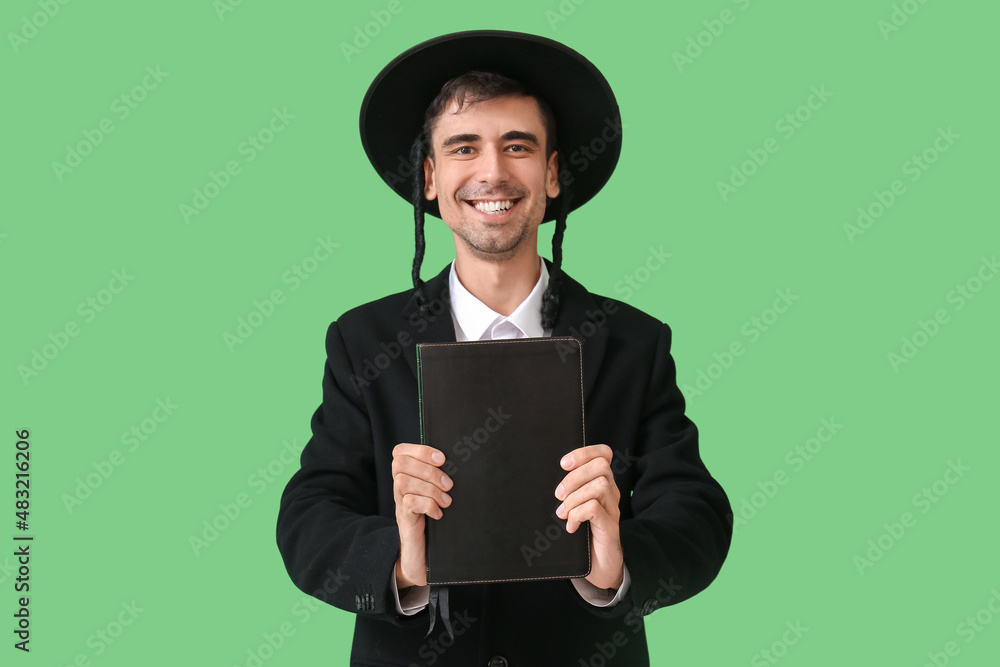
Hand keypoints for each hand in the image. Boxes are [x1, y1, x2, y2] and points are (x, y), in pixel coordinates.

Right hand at [391, 443, 452, 587]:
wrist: (424, 557)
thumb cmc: (436, 521)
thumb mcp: (439, 495)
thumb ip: (442, 478)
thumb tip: (464, 460)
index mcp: (408, 476)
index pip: (400, 451)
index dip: (420, 450)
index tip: (442, 459)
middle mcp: (399, 488)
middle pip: (400, 463)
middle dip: (428, 470)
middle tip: (448, 485)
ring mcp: (399, 503)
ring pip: (403, 482)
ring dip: (430, 489)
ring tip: (446, 501)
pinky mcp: (404, 520)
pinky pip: (409, 503)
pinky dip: (428, 505)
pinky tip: (439, 514)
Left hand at [555, 444, 623, 589]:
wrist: (599, 567)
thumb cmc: (582, 534)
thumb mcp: (572, 507)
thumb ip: (566, 492)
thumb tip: (541, 479)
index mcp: (601, 483)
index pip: (603, 454)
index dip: (584, 452)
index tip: (563, 463)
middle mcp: (611, 493)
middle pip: (601, 466)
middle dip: (574, 476)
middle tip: (558, 495)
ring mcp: (612, 509)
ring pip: (599, 485)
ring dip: (574, 497)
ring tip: (562, 513)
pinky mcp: (610, 527)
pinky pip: (594, 508)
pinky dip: (577, 514)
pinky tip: (570, 526)